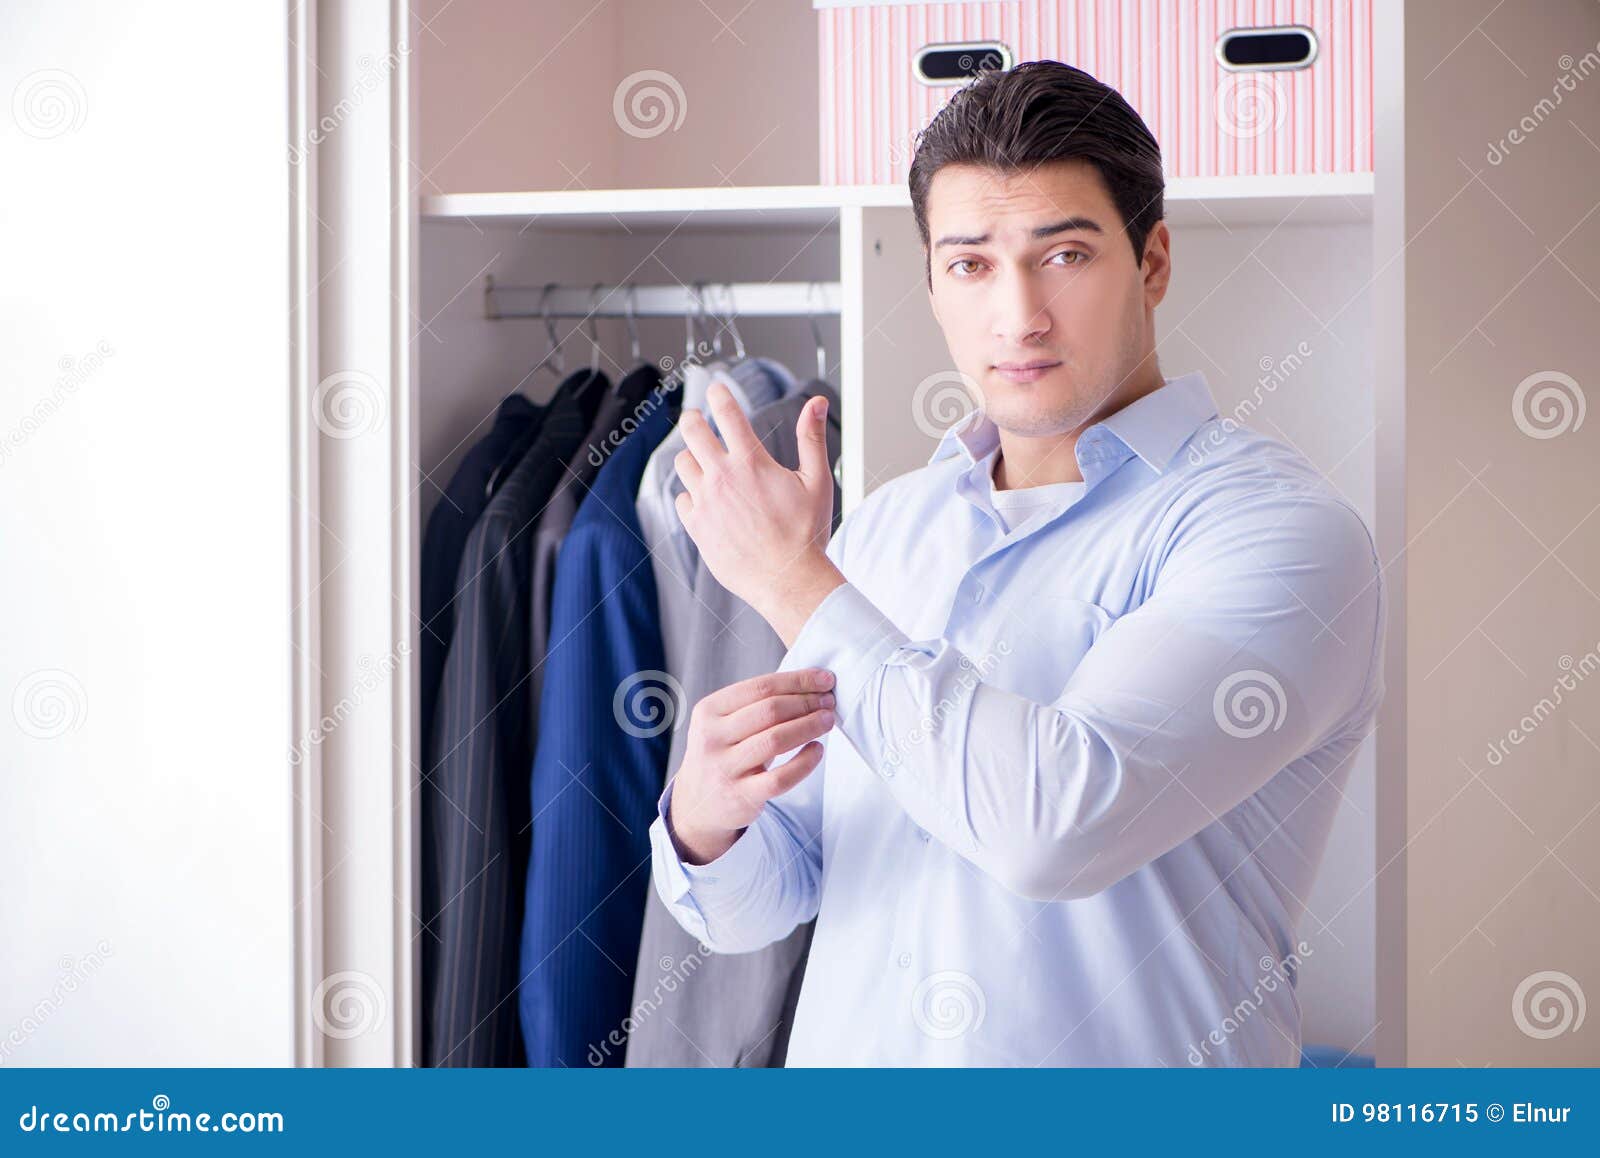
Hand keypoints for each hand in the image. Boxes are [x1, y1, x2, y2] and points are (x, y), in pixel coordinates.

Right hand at [666, 668, 836, 864]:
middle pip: (769, 711)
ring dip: (808, 726)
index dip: (797, 681)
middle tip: (829, 701)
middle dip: (806, 702)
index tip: (825, 679)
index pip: (760, 687)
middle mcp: (712, 738)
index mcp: (709, 710)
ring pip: (775, 740)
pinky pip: (781, 778)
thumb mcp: (725, 723)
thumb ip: (757, 704)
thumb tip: (811, 684)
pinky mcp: (741, 796)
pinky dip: (805, 762)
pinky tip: (817, 750)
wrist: (699, 802)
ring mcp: (725, 768)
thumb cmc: (723, 752)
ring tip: (827, 720)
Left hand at [673, 383, 842, 641]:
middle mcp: (722, 477)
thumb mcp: (816, 481)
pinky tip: (706, 500)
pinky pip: (682, 500)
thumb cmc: (806, 533)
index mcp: (751, 462)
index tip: (717, 389)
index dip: (719, 394)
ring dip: (692, 458)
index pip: (727, 413)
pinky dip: (691, 495)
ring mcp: (706, 502)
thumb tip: (816, 401)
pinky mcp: (697, 527)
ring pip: (683, 464)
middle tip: (697, 418)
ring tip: (705, 463)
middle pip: (692, 431)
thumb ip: (812, 438)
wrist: (787, 580)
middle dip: (693, 419)